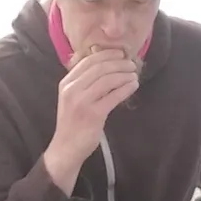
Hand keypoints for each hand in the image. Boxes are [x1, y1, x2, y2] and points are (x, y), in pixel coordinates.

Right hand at [43, 48, 139, 192]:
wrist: (66, 147)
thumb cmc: (72, 122)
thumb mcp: (72, 97)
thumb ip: (83, 82)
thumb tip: (106, 65)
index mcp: (66, 83)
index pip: (88, 61)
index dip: (106, 54)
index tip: (120, 53)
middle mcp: (72, 89)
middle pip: (99, 68)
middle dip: (118, 63)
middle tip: (131, 64)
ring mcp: (82, 102)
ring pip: (108, 80)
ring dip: (124, 74)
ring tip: (134, 75)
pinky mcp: (94, 114)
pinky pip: (114, 96)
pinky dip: (126, 88)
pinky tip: (133, 86)